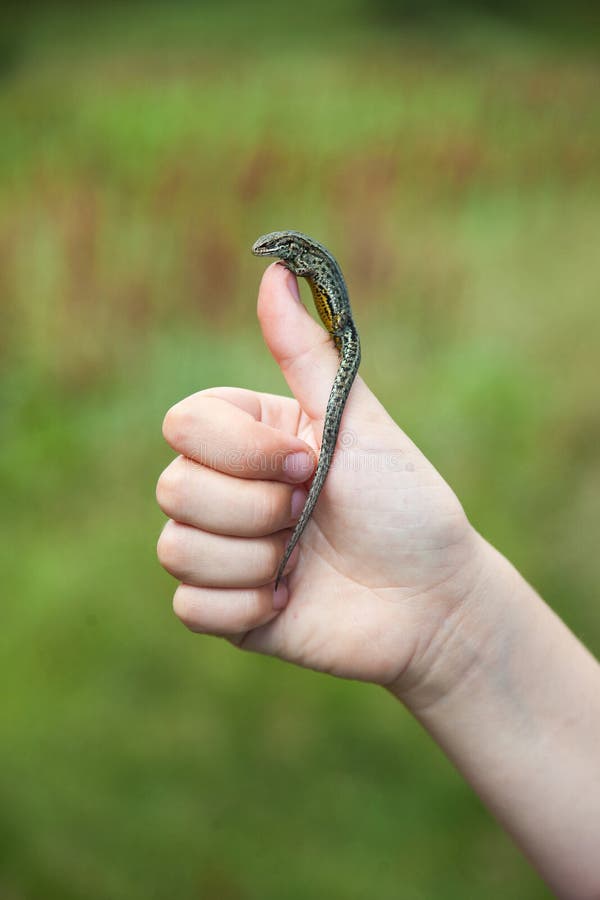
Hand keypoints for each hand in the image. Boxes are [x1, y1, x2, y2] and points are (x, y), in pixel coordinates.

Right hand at [157, 263, 483, 692]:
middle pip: (172, 487)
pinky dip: (245, 608)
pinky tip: (289, 601)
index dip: (239, 450)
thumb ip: (307, 353)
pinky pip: (189, 607)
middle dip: (253, 509)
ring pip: (175, 547)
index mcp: (250, 438)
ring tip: (302, 564)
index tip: (306, 465)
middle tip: (309, 516)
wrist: (431, 601)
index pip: (183, 424)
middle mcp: (227, 490)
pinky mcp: (224, 609)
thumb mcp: (357, 424)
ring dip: (253, 560)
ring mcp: (222, 551)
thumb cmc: (404, 506)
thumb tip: (274, 267)